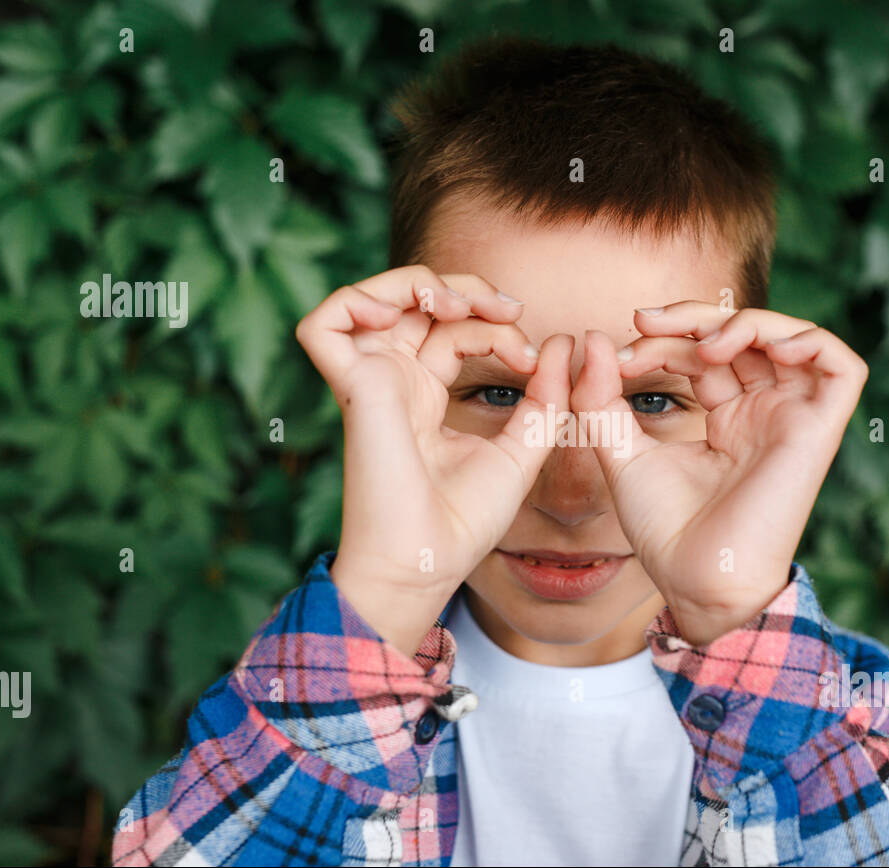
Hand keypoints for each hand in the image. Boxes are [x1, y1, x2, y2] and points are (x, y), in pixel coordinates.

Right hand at [295, 266, 572, 656]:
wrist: (428, 562)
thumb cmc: (463, 523)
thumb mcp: (523, 450)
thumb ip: (544, 398)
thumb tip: (563, 343)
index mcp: (423, 396)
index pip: (453, 331)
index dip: (496, 327)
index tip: (533, 359)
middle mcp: (392, 383)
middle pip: (414, 304)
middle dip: (466, 290)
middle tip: (509, 311)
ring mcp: (369, 383)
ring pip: (371, 297)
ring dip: (422, 283)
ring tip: (463, 304)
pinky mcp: (351, 388)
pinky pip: (324, 322)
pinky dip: (359, 299)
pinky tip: (408, 312)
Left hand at [570, 302, 867, 644]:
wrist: (696, 579)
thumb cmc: (665, 530)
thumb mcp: (621, 452)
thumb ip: (601, 399)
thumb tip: (592, 339)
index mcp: (727, 418)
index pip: (703, 353)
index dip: (663, 340)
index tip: (618, 353)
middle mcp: (764, 413)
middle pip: (744, 335)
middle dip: (693, 318)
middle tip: (644, 322)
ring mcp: (793, 419)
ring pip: (792, 338)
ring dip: (746, 322)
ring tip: (701, 343)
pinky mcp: (819, 430)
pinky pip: (840, 367)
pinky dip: (808, 339)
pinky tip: (754, 346)